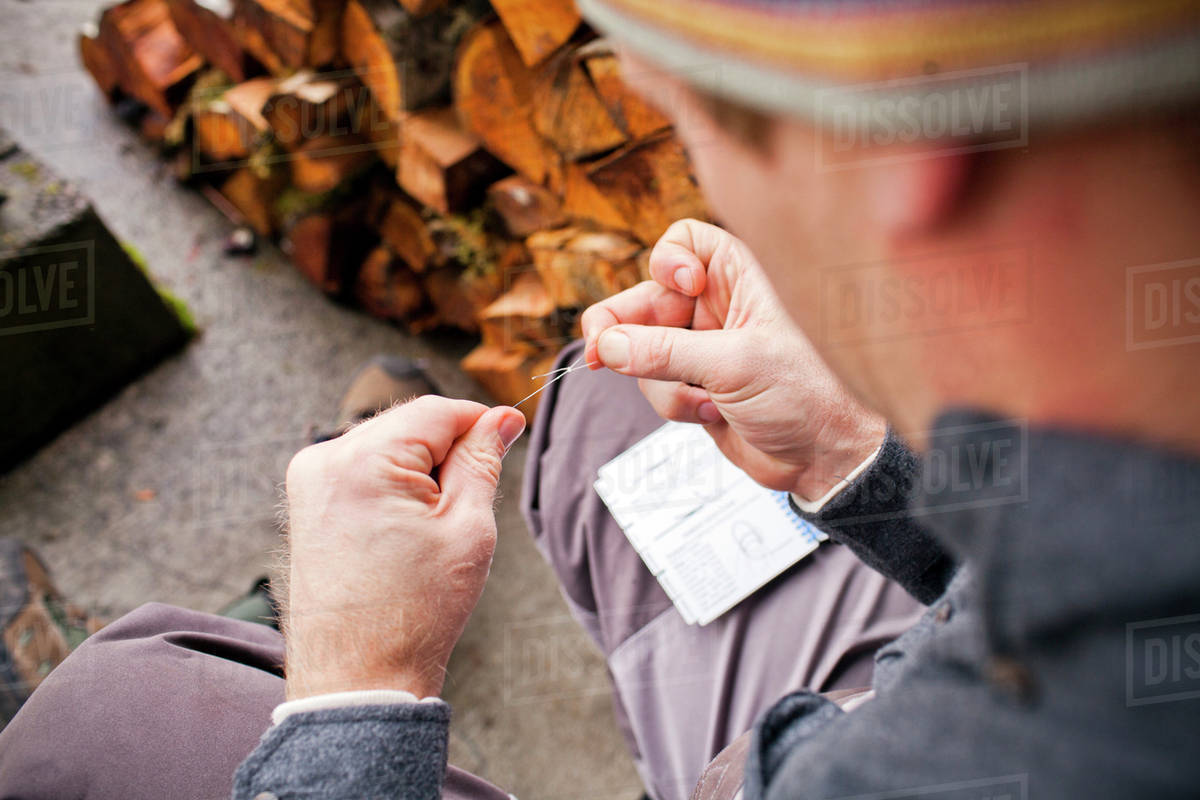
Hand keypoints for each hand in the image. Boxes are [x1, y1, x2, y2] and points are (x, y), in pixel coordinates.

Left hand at [281, 395, 525, 699]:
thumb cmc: (412, 614)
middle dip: (448, 452)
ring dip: (420, 472)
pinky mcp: (306, 502)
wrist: (358, 677)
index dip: (480, 421)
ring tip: (432, 530)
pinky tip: (405, 534)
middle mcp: (324, 459)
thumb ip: (483, 461)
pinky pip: (364, 471)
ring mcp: (308, 481)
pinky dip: (393, 488)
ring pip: (388, 447)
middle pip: (409, 425)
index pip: (435, 411)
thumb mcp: (467, 528)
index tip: (510, 435)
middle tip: (470, 505)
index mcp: (361, 460)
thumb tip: (501, 420)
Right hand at [581, 219, 884, 501]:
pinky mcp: (692, 386)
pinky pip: (655, 387)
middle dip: (624, 332)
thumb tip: (608, 345)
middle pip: (643, 301)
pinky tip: (714, 415)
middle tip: (599, 355)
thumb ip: (665, 352)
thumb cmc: (803, 395)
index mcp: (736, 280)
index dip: (668, 259)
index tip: (675, 287)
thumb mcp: (733, 365)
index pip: (685, 241)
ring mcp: (699, 348)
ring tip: (706, 401)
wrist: (823, 456)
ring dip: (664, 383)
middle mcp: (713, 307)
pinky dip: (676, 405)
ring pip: (641, 351)